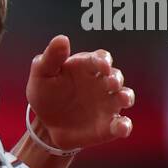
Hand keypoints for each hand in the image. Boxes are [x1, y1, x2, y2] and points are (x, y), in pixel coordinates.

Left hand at [25, 35, 135, 150]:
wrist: (45, 125)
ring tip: (122, 99)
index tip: (102, 65)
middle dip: (116, 78)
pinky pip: (121, 124)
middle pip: (116, 76)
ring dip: (126, 97)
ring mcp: (107, 103)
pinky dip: (124, 126)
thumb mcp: (42, 75)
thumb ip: (51, 57)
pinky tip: (120, 128)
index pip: (101, 58)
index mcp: (87, 67)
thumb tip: (62, 39)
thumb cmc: (45, 94)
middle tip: (111, 82)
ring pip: (124, 97)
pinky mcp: (108, 125)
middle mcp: (102, 83)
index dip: (104, 60)